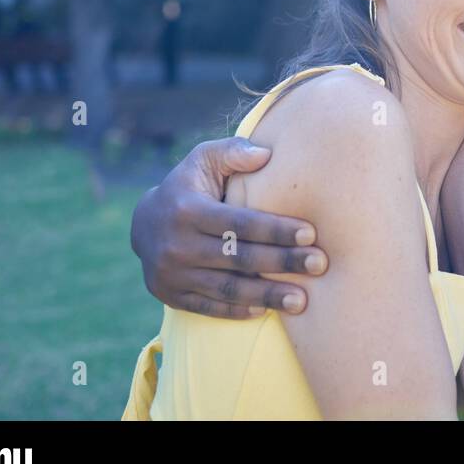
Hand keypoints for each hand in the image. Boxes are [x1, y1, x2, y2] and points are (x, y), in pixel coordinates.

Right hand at [130, 137, 326, 317]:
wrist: (143, 224)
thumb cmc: (189, 186)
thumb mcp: (204, 159)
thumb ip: (234, 152)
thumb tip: (266, 155)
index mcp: (187, 210)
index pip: (240, 223)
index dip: (277, 229)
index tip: (311, 234)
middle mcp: (176, 244)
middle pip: (239, 258)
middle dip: (283, 262)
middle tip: (320, 265)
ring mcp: (171, 273)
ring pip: (227, 288)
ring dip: (267, 295)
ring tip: (302, 300)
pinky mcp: (170, 295)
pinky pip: (209, 306)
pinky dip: (238, 310)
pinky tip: (267, 309)